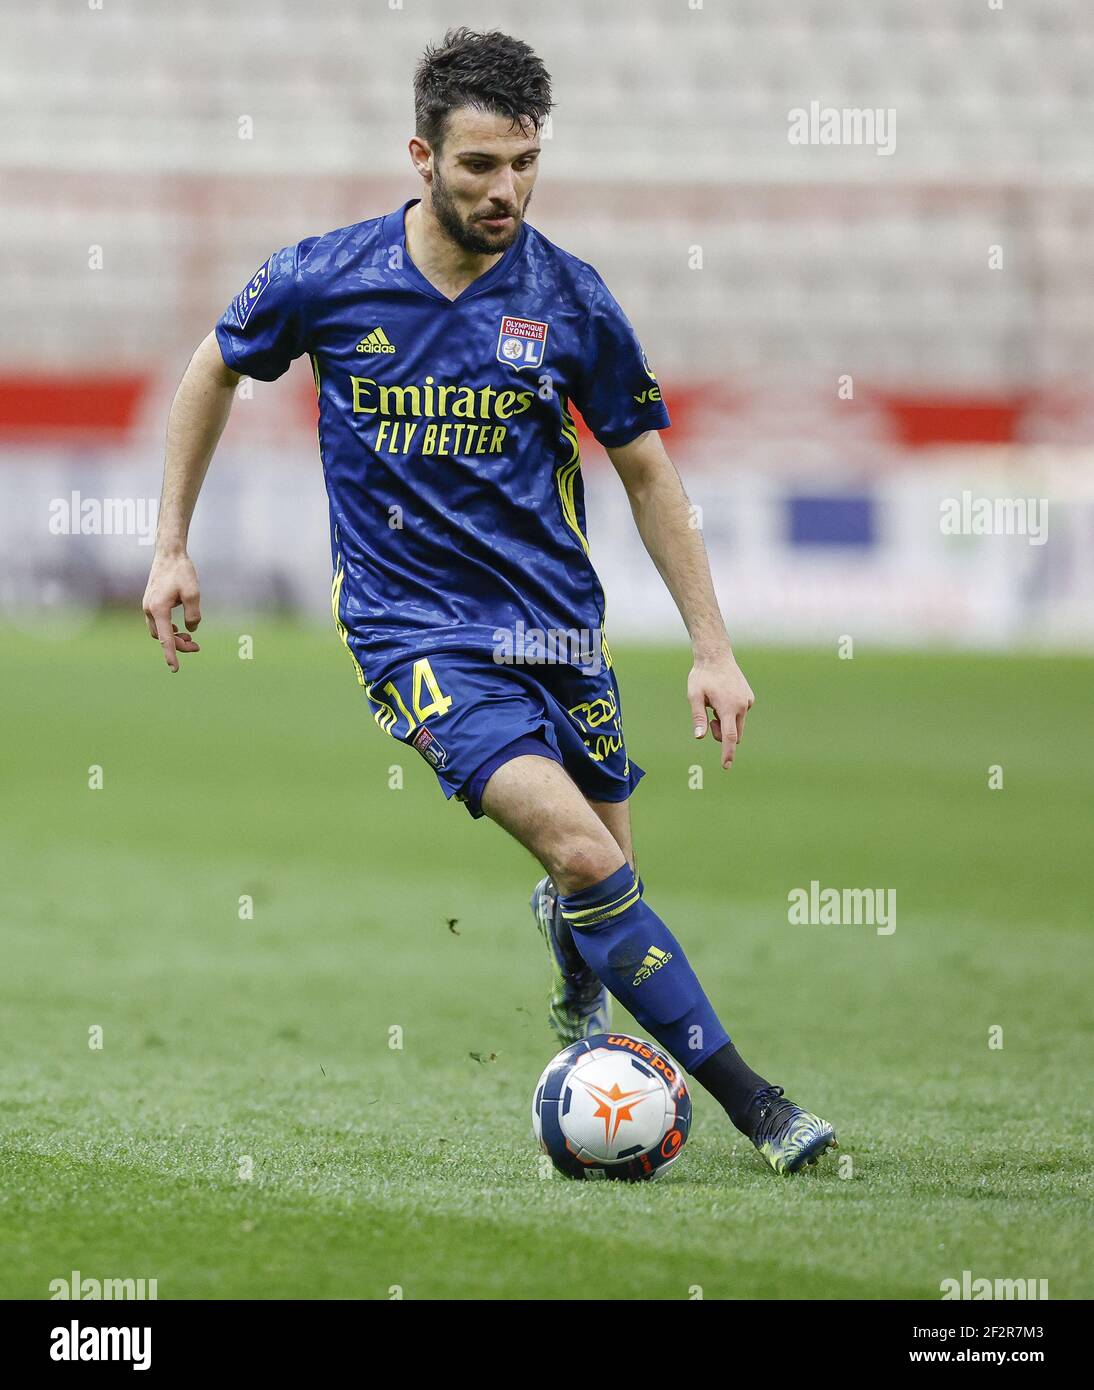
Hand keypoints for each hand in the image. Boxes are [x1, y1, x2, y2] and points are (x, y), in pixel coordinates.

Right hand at [142, 551, 201, 671]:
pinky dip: (169, 629)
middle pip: (162, 637)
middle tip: (197, 647)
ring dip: (174, 637)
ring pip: (159, 631)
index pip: (165, 639)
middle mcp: (149, 609)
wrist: (169, 554)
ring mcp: (147, 606)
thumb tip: (191, 630)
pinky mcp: (150, 603)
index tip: (175, 669)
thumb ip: (193, 615)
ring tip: (191, 640)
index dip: (171, 655)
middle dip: (178, 645)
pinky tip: (180, 629)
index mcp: (158, 609)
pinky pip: (158, 623)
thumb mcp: (193, 593)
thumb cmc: (182, 572)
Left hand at [687, 648, 754, 768]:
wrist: (716, 656)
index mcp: (728, 707)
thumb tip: (699, 737)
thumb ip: (698, 717)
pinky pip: (741, 714)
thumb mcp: (694, 696)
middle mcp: (742, 706)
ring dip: (726, 723)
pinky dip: (732, 713)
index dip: (727, 753)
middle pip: (734, 734)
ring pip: (738, 724)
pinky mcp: (749, 698)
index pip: (729, 737)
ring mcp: (747, 701)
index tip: (726, 766)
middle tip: (710, 718)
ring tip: (715, 705)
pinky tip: (723, 697)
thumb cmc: (702, 676)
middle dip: (722, 734)